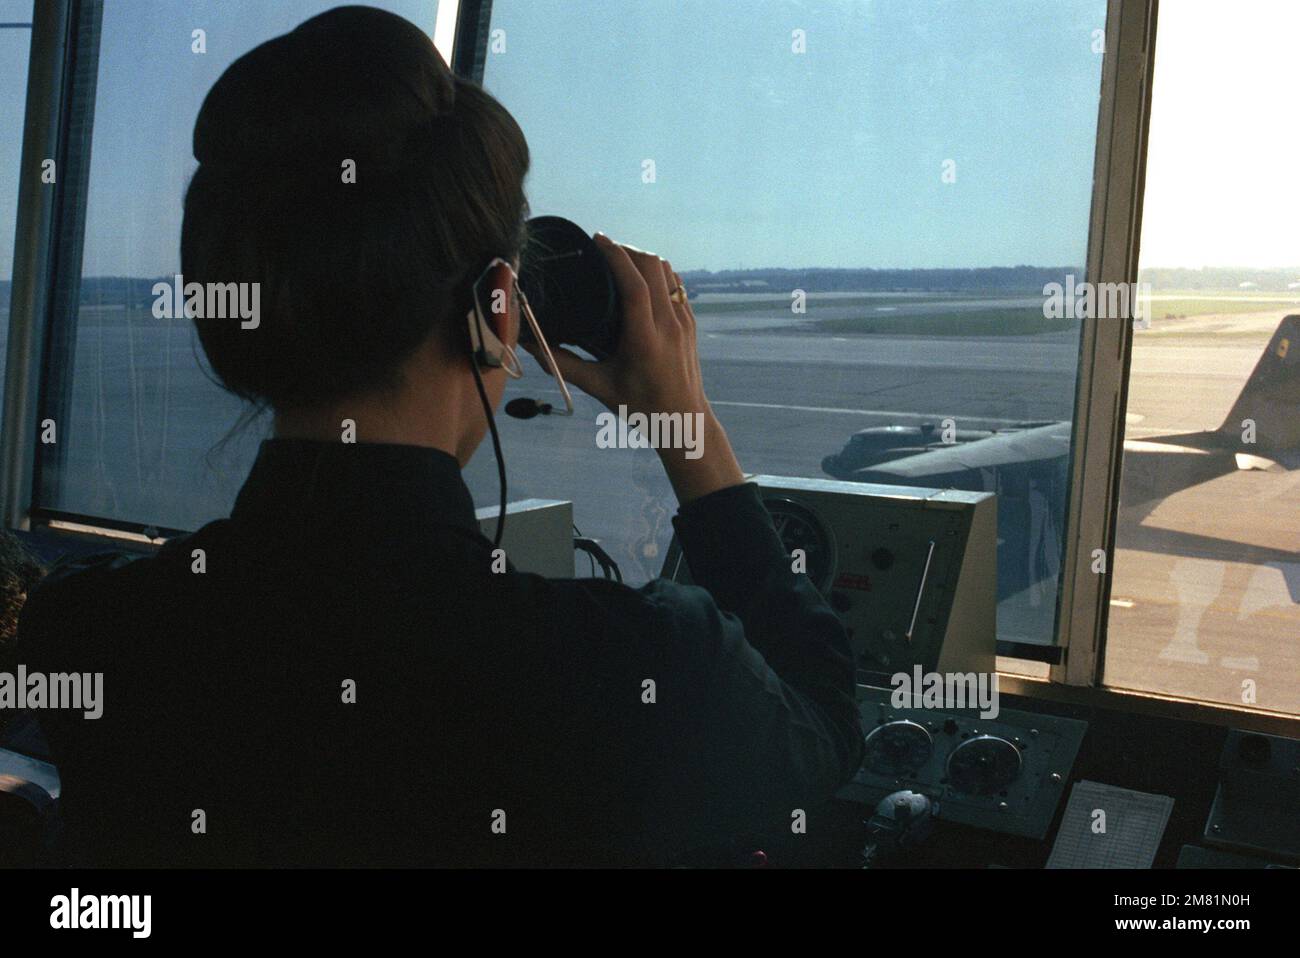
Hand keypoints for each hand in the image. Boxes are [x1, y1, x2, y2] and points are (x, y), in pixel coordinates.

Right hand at [526, 234, 744, 503]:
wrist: (684, 420)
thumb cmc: (639, 407)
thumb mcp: (598, 387)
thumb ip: (563, 364)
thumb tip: (529, 344)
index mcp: (645, 340)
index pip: (635, 285)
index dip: (616, 256)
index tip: (597, 239)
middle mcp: (668, 325)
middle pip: (653, 268)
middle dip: (627, 250)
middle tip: (602, 247)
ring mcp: (684, 322)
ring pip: (668, 271)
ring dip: (643, 258)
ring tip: (619, 258)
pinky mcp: (690, 323)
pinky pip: (676, 284)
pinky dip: (657, 272)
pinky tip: (640, 277)